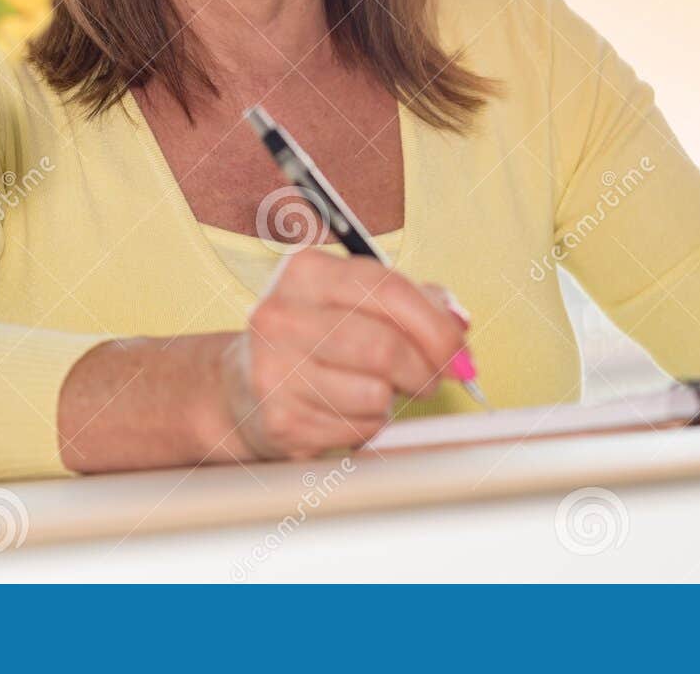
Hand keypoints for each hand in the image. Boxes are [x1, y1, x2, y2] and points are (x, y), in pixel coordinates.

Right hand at [218, 249, 469, 459]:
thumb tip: (458, 321)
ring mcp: (275, 370)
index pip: (388, 290)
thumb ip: (413, 302)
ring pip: (375, 394)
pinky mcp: (280, 420)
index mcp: (305, 273)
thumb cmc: (313, 339)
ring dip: (392, 400)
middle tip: (431, 379)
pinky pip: (357, 428)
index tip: (459, 352)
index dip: (436, 326)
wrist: (240, 389)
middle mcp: (282, 316)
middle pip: (384, 347)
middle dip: (424, 370)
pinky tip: (347, 412)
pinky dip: (368, 425)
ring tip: (376, 391)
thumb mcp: (355, 302)